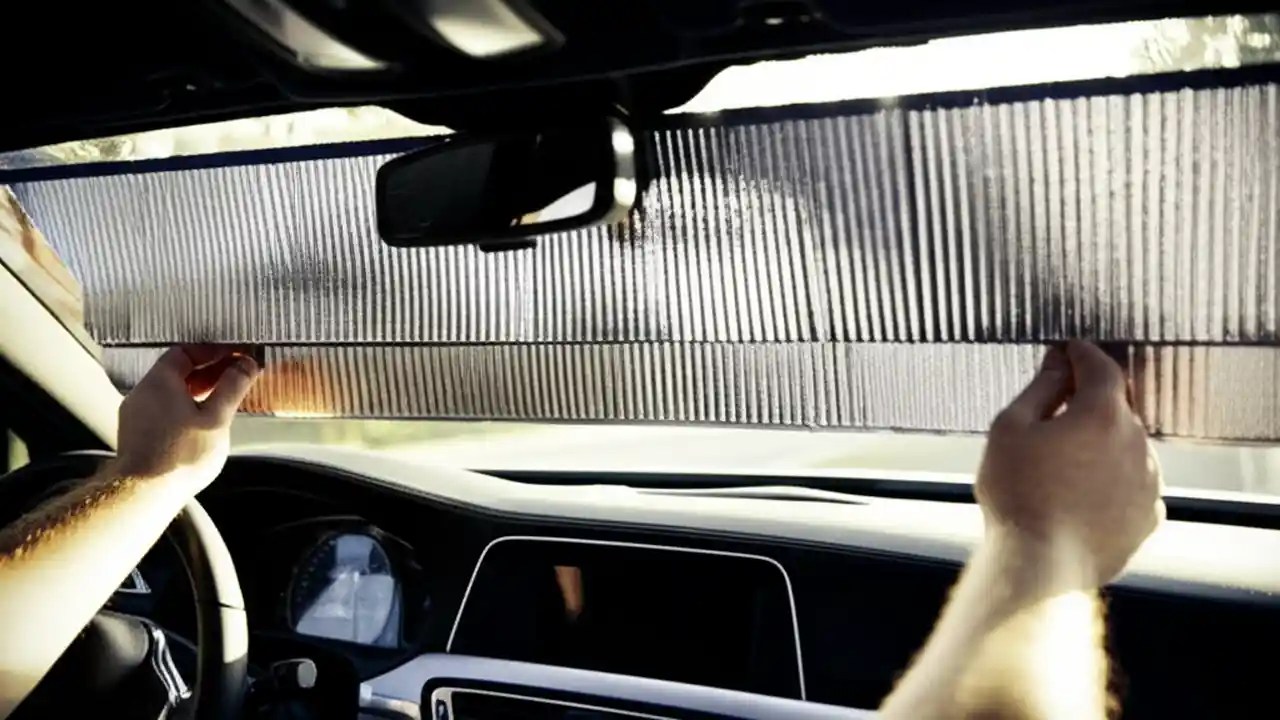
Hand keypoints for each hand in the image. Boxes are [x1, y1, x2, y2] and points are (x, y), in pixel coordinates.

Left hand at [113, 345, 260, 486]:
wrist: (144, 494)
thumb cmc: (179, 457)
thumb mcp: (216, 418)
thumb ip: (232, 387)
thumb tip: (246, 365)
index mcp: (159, 382)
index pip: (185, 351)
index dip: (212, 351)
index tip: (235, 355)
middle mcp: (143, 393)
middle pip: (177, 371)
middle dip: (209, 370)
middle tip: (235, 374)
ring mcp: (137, 415)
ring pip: (170, 392)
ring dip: (197, 390)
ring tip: (224, 397)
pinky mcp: (138, 435)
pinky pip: (164, 409)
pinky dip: (185, 407)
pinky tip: (203, 420)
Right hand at [976, 340, 1163, 585]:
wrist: (1040, 565)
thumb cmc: (1018, 495)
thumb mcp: (1011, 428)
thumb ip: (1041, 388)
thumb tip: (1058, 362)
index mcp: (1103, 414)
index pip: (1100, 366)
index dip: (1081, 354)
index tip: (1066, 351)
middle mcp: (1137, 443)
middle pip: (1115, 406)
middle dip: (1087, 401)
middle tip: (1052, 410)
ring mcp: (1148, 482)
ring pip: (1125, 446)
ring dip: (1100, 444)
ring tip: (1059, 465)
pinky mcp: (1147, 517)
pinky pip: (1131, 484)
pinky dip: (1110, 480)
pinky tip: (1078, 494)